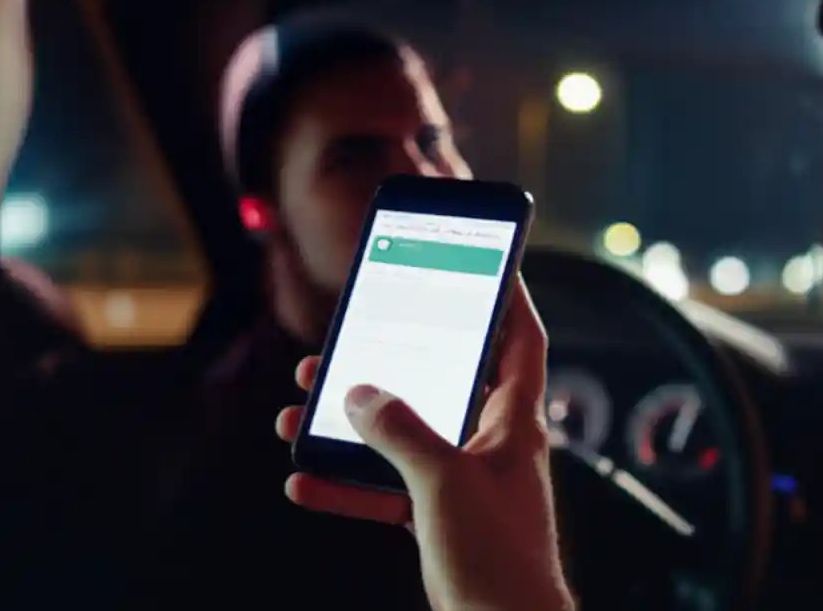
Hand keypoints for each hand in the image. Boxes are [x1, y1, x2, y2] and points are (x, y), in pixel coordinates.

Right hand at [276, 278, 576, 610]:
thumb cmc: (499, 562)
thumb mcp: (443, 483)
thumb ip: (400, 432)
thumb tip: (360, 394)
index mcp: (514, 422)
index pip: (519, 338)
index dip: (508, 293)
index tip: (487, 260)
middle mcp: (492, 444)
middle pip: (441, 381)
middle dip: (391, 358)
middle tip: (348, 337)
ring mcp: (465, 483)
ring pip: (403, 435)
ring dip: (353, 422)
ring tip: (303, 406)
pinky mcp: (440, 521)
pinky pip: (387, 490)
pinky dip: (347, 485)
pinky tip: (305, 482)